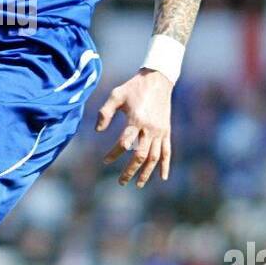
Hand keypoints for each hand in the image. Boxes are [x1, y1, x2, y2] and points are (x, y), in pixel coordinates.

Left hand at [96, 69, 172, 186]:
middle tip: (121, 182)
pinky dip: (165, 165)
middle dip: (130, 171)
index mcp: (136, 120)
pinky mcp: (167, 131)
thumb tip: (98, 131)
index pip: (124, 143)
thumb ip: (105, 112)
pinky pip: (167, 151)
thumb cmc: (134, 87)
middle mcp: (150, 128)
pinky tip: (163, 177)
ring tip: (139, 185)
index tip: (105, 161)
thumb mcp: (116, 95)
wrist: (158, 79)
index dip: (114, 154)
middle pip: (140, 155)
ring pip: (154, 157)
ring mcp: (160, 131)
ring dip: (146, 173)